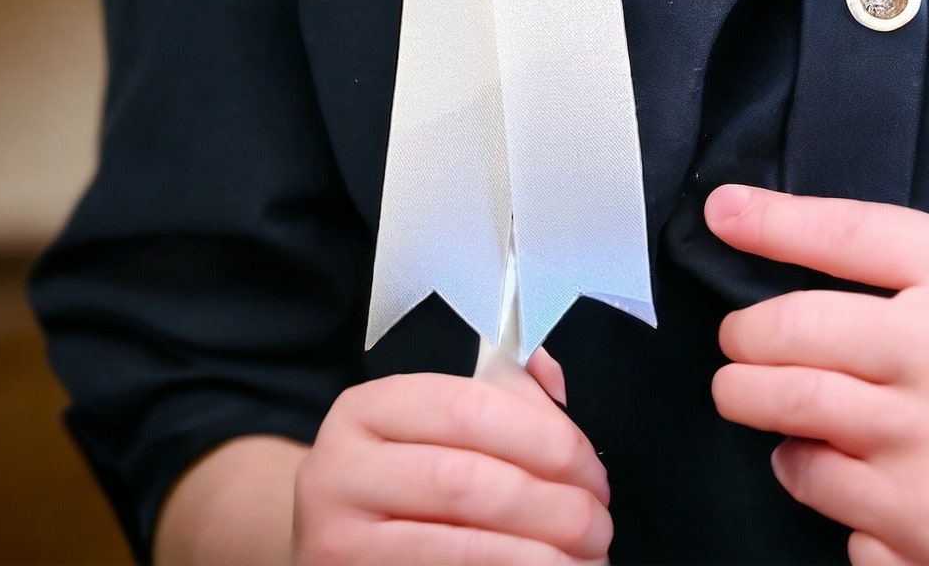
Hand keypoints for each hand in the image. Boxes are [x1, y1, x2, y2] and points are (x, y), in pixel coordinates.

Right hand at [290, 350, 611, 563]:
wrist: (330, 538)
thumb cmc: (398, 475)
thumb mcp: (428, 423)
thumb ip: (496, 395)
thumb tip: (555, 380)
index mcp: (366, 409)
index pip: (468, 409)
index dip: (543, 437)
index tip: (591, 467)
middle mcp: (341, 471)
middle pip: (469, 482)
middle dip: (552, 505)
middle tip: (598, 523)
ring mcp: (341, 543)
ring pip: (464, 547)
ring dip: (542, 557)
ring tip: (588, 560)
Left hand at [705, 184, 928, 565]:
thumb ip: (853, 234)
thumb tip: (733, 211)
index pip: (836, 242)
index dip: (766, 228)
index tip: (724, 216)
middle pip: (785, 355)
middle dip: (742, 351)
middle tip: (745, 349)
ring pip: (796, 451)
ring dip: (780, 432)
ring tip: (802, 413)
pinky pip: (844, 531)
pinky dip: (841, 507)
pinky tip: (872, 479)